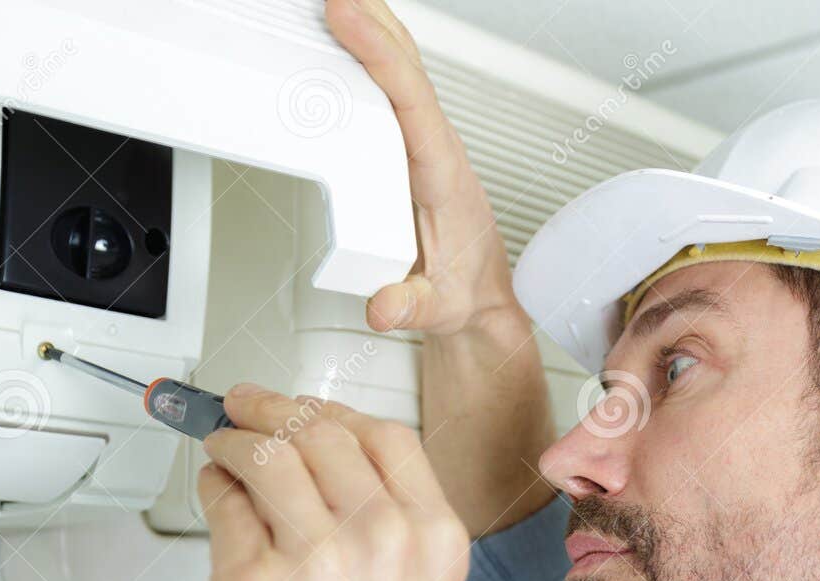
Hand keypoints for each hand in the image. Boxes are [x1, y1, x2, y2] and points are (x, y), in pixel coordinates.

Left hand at [196, 386, 468, 580]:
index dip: (330, 408)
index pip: (384, 434)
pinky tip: (212, 495)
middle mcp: (381, 539)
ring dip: (230, 438)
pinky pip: (222, 508)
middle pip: (317, 430)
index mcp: (434, 542)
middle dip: (269, 408)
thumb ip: (377, 533)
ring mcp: (312, 560)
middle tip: (241, 405)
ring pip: (262, 454)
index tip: (300, 404)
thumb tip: (309, 470)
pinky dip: (211, 490)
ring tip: (217, 443)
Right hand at [326, 0, 521, 337]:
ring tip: (338, 2)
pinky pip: (395, 86)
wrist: (481, 297)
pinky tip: (354, 32)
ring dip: (374, 27)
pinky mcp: (414, 144)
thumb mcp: (437, 310)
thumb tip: (384, 306)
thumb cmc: (462, 292)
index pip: (411, 103)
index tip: (349, 22)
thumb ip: (409, 308)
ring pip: (403, 70)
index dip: (380, 58)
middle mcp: (437, 149)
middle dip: (372, 24)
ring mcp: (426, 143)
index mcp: (443, 176)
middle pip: (407, 69)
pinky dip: (374, 51)